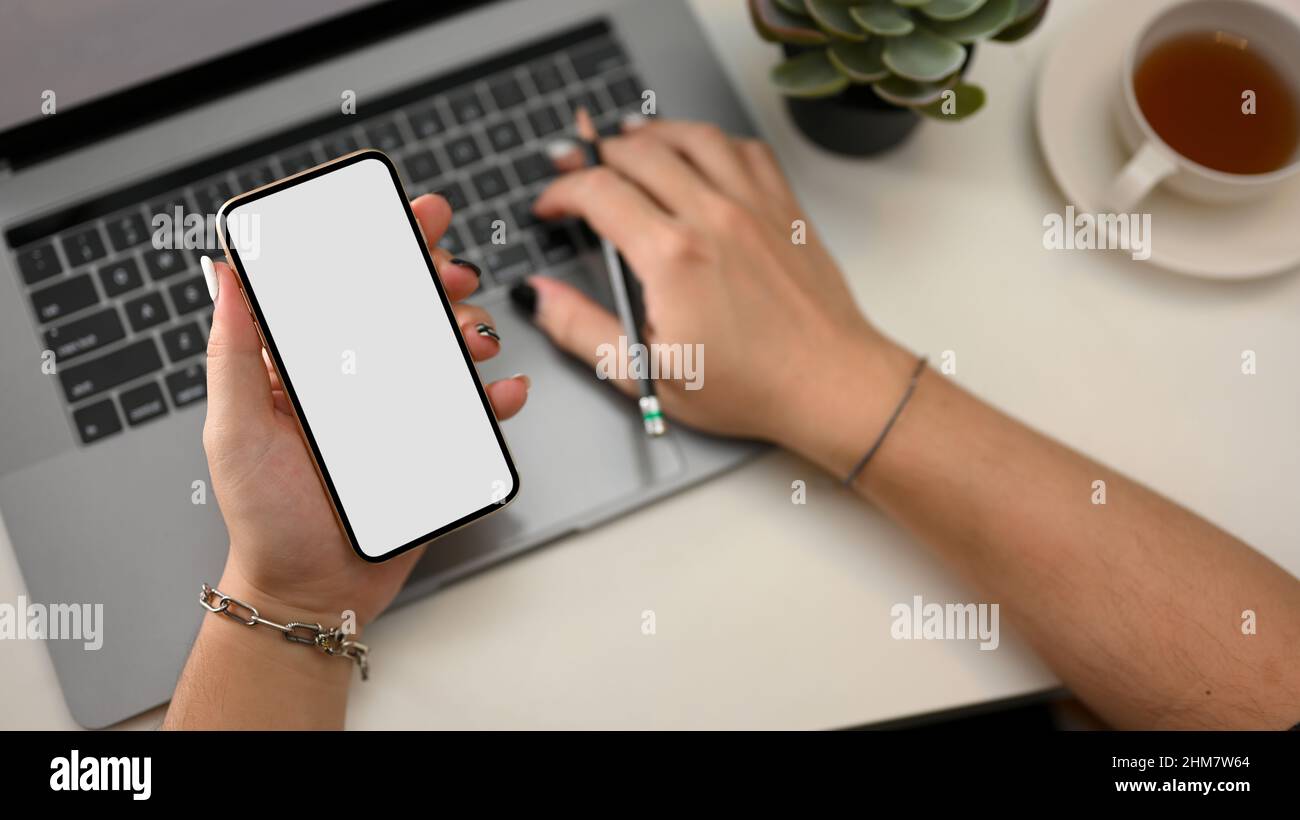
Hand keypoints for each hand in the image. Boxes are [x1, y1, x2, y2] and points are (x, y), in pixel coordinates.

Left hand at [202, 194, 527, 628]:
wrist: (311, 588)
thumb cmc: (264, 516)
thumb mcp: (234, 430)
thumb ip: (233, 354)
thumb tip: (227, 274)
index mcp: (310, 363)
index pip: (347, 286)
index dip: (382, 243)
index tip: (414, 216)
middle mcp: (359, 377)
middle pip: (407, 307)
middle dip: (438, 277)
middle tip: (454, 274)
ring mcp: (400, 409)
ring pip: (447, 350)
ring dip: (471, 331)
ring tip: (475, 341)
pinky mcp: (434, 445)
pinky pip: (475, 412)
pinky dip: (498, 397)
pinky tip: (504, 392)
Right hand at [519, 118, 916, 476]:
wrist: (829, 385)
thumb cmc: (750, 388)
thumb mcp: (647, 374)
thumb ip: (582, 329)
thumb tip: (539, 297)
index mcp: (673, 257)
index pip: (598, 192)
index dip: (561, 191)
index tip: (552, 206)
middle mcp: (713, 217)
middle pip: (639, 152)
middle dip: (595, 153)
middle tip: (575, 163)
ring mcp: (754, 206)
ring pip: (693, 137)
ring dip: (652, 132)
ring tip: (627, 138)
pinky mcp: (784, 208)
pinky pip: (744, 149)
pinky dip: (713, 141)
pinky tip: (699, 153)